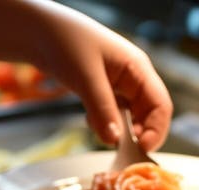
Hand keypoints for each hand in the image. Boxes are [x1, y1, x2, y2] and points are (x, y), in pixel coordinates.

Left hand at [33, 4, 172, 151]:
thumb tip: (114, 140)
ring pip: (130, 118)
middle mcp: (133, 79)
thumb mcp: (85, 77)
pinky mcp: (103, 93)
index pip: (161, 105)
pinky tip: (91, 120)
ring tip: (99, 129)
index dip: (156, 130)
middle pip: (148, 115)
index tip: (141, 148)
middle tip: (120, 149)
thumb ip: (102, 109)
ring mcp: (119, 86)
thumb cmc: (65, 41)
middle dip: (137, 134)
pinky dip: (104, 124)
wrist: (37, 31)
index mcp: (138, 69)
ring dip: (118, 130)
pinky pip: (113, 116)